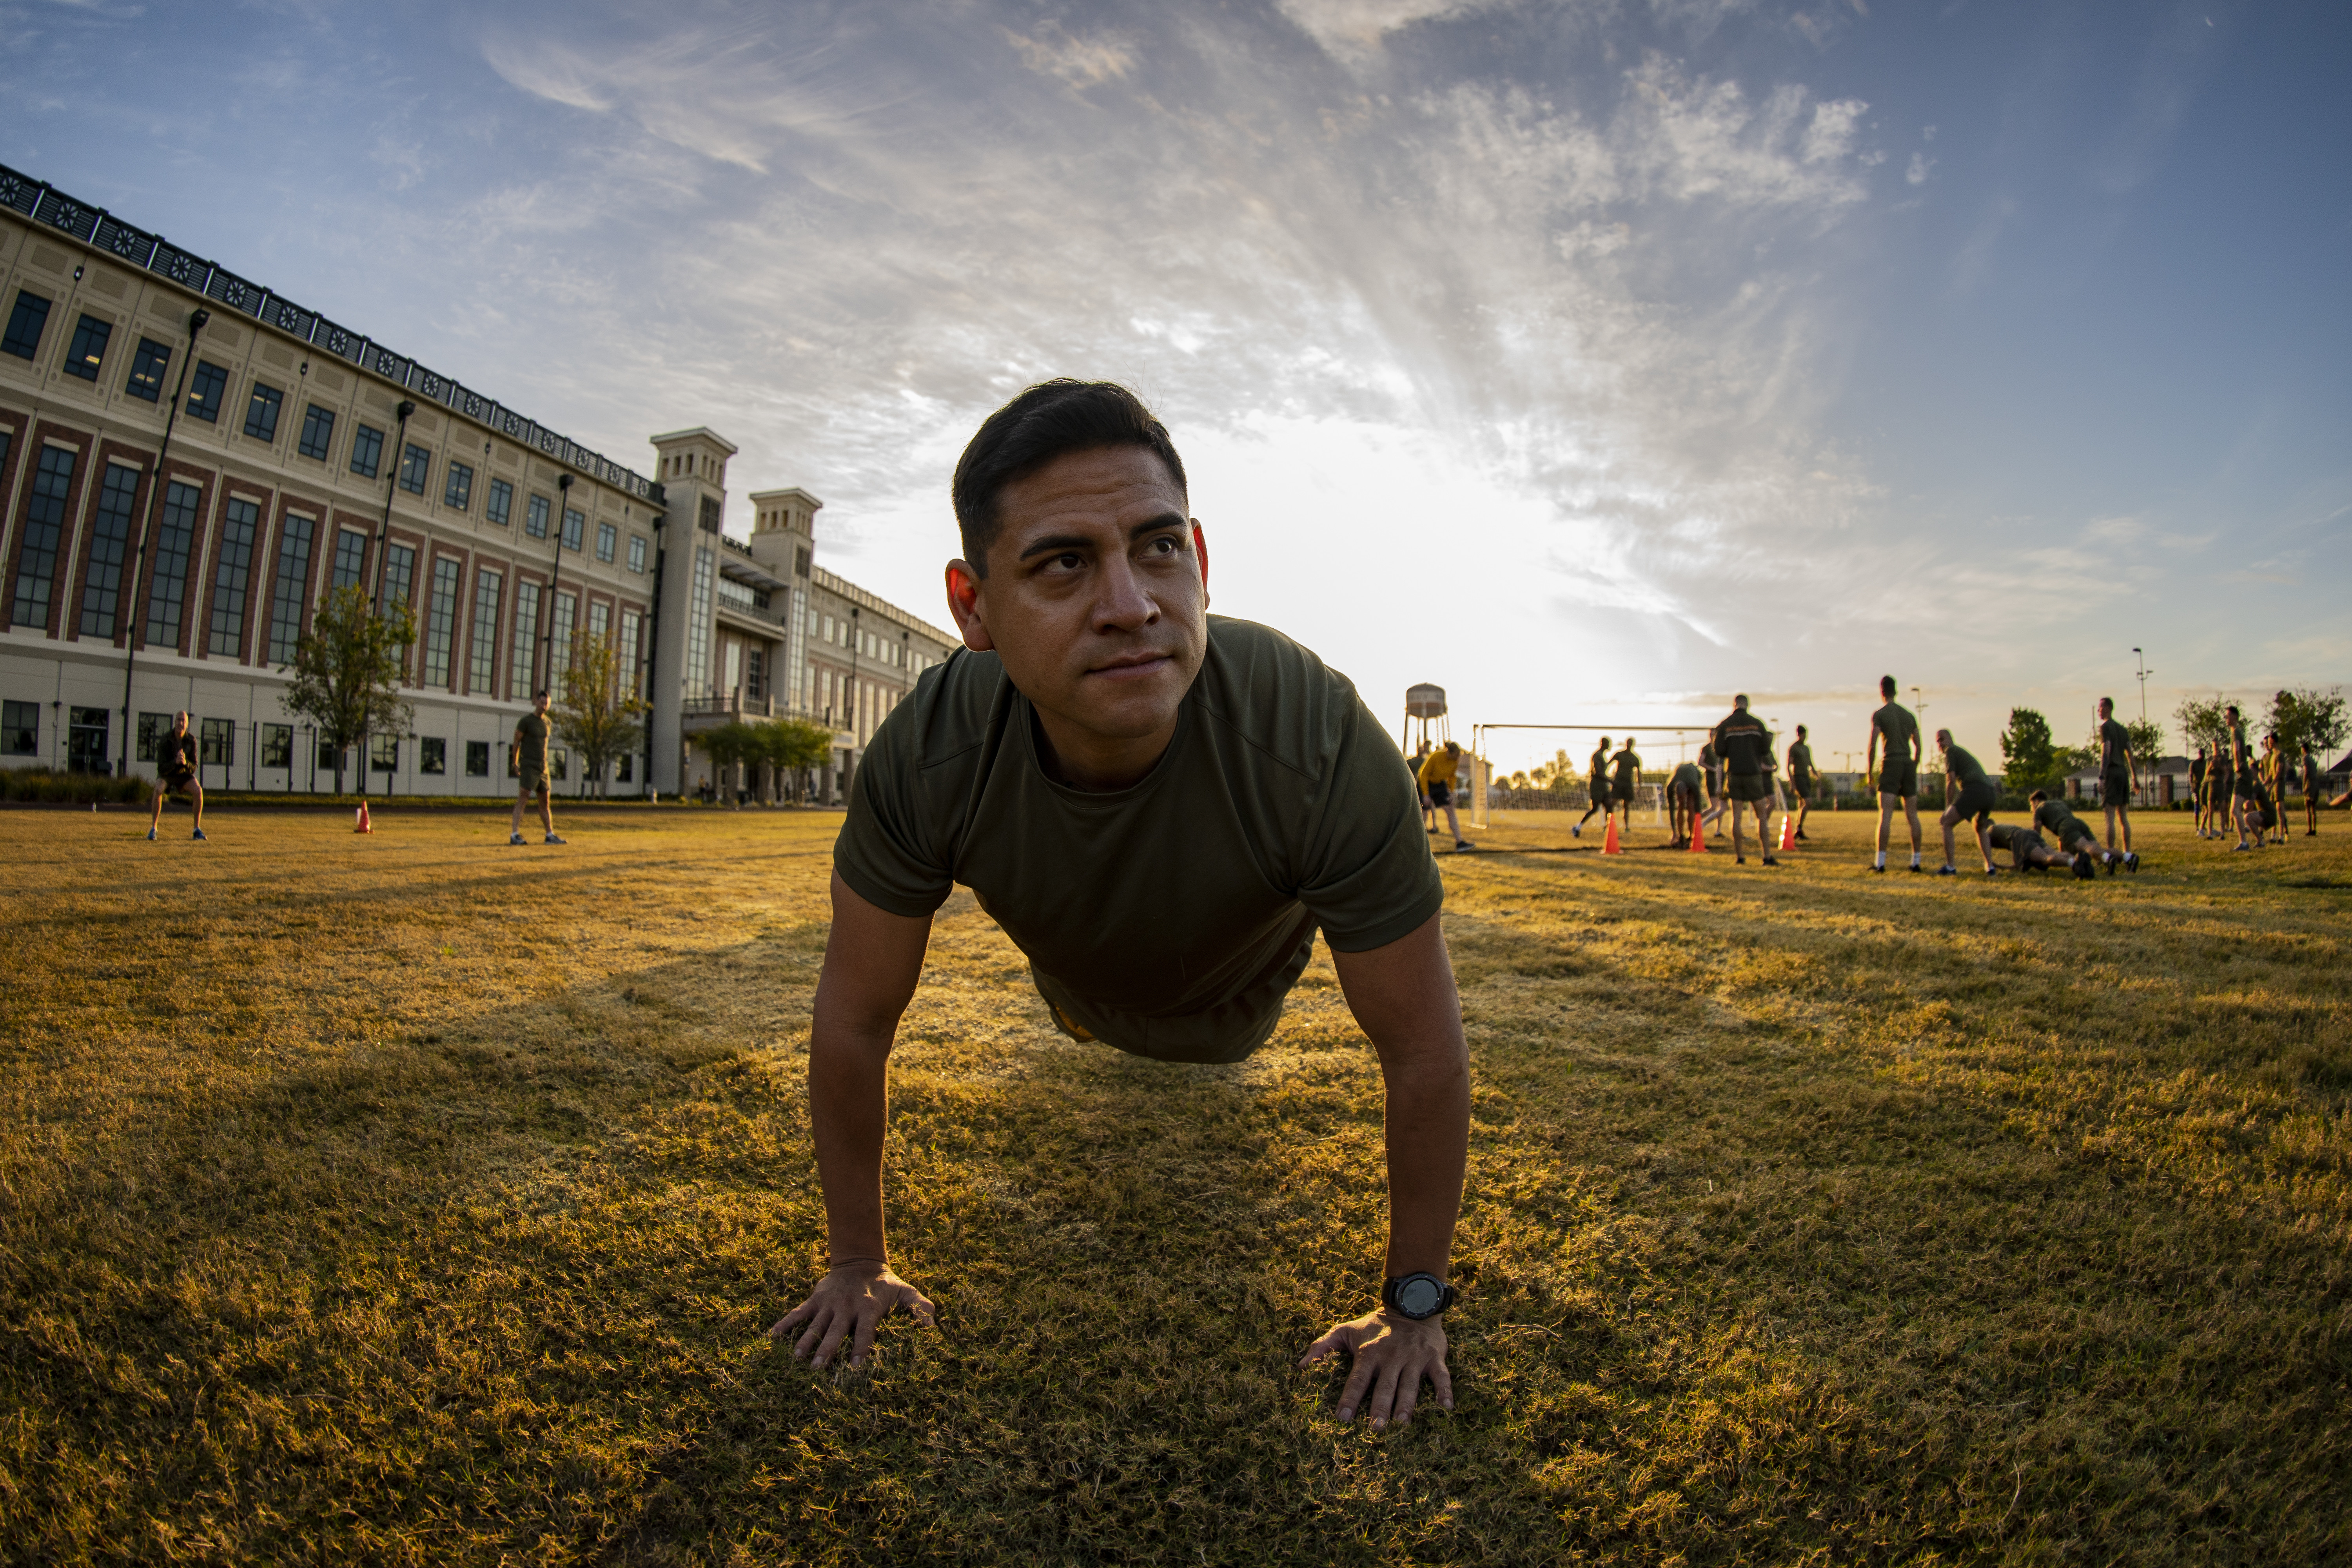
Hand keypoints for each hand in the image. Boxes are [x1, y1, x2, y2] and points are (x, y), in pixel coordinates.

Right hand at [768, 1261, 935, 1368]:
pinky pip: (798, 1313)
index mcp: (868, 1308)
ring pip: (815, 1324)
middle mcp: (847, 1307)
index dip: (862, 1348)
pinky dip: (785, 1324)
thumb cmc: (885, 1284)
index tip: (856, 1366)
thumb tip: (931, 1327)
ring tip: (796, 1358)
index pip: (865, 1331)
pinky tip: (772, 1337)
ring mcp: (829, 1303)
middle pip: (836, 1331)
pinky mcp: (815, 1299)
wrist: (860, 1261)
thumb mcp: (906, 1292)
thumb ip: (920, 1307)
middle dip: (828, 1349)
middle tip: (818, 1368)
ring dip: (805, 1341)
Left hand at [1300, 1309, 1452, 1428]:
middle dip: (1380, 1407)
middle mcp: (1391, 1357)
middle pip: (1384, 1386)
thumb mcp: (1346, 1331)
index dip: (1349, 1399)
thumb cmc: (1375, 1326)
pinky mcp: (1433, 1357)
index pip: (1357, 1379)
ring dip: (1406, 1404)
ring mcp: (1413, 1358)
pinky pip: (1441, 1376)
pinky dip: (1444, 1391)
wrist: (1410, 1305)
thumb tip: (1299, 1367)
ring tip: (1402, 1423)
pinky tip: (1446, 1408)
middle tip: (1375, 1428)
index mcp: (1369, 1353)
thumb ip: (1323, 1347)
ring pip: (1410, 1384)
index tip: (1342, 1418)